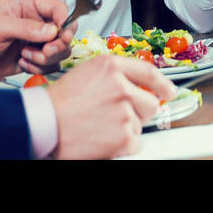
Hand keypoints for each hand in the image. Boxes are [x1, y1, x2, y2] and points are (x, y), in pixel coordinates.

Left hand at [0, 0, 76, 80]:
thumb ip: (25, 27)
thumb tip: (51, 30)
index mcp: (30, 4)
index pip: (58, 7)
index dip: (65, 21)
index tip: (62, 35)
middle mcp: (38, 20)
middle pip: (65, 31)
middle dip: (57, 45)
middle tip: (43, 52)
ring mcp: (39, 39)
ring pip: (61, 50)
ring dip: (45, 58)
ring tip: (25, 56)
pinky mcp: (38, 55)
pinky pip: (52, 64)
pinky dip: (40, 67)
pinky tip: (24, 63)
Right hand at [46, 56, 176, 158]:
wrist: (43, 123)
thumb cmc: (60, 101)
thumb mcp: (87, 73)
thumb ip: (115, 75)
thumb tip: (138, 85)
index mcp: (112, 66)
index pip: (149, 72)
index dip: (163, 84)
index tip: (169, 91)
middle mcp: (121, 86)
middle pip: (151, 102)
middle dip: (140, 112)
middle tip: (118, 117)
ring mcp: (124, 111)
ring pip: (140, 125)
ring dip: (125, 129)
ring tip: (101, 127)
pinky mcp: (123, 136)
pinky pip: (135, 143)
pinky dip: (122, 146)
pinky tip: (103, 139)